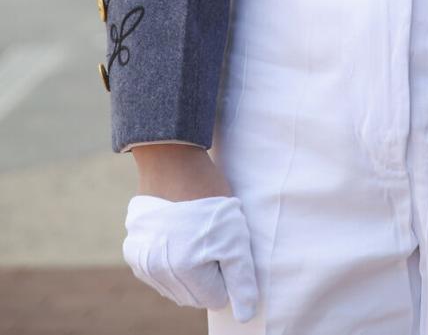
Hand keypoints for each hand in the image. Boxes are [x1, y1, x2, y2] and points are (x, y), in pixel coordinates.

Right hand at [123, 194, 257, 320]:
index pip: (215, 298)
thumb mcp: (236, 235)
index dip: (225, 272)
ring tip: (194, 235)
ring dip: (187, 269)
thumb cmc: (209, 197)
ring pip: (174, 286)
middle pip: (193, 297)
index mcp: (185, 270)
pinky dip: (168, 261)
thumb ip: (241, 279)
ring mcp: (141, 262)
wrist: (174, 160)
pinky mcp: (132, 251)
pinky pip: (156, 272)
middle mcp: (157, 271)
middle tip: (211, 239)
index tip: (224, 245)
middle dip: (207, 273)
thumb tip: (245, 315)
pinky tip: (177, 236)